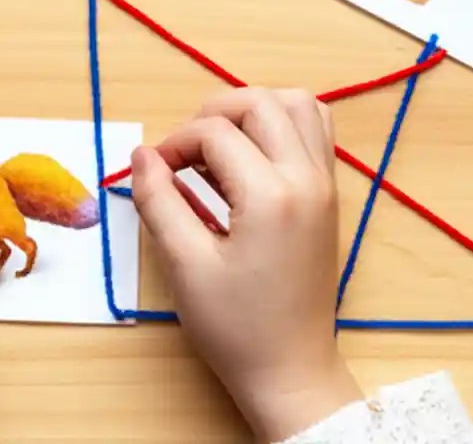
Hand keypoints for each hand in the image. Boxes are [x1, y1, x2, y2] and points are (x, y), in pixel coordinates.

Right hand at [131, 88, 362, 441]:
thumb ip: (160, 201)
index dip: (175, 143)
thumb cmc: (236, 327)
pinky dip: (281, 125)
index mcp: (272, 195)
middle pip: (261, 102)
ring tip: (218, 145)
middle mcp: (308, 178)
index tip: (154, 174)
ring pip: (298, 105)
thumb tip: (142, 154)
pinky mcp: (330, 196)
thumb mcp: (185, 265)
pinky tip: (248, 157)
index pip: (216, 132)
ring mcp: (326, 185)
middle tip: (183, 152)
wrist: (291, 370)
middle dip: (212, 114)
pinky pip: (315, 131)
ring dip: (252, 111)